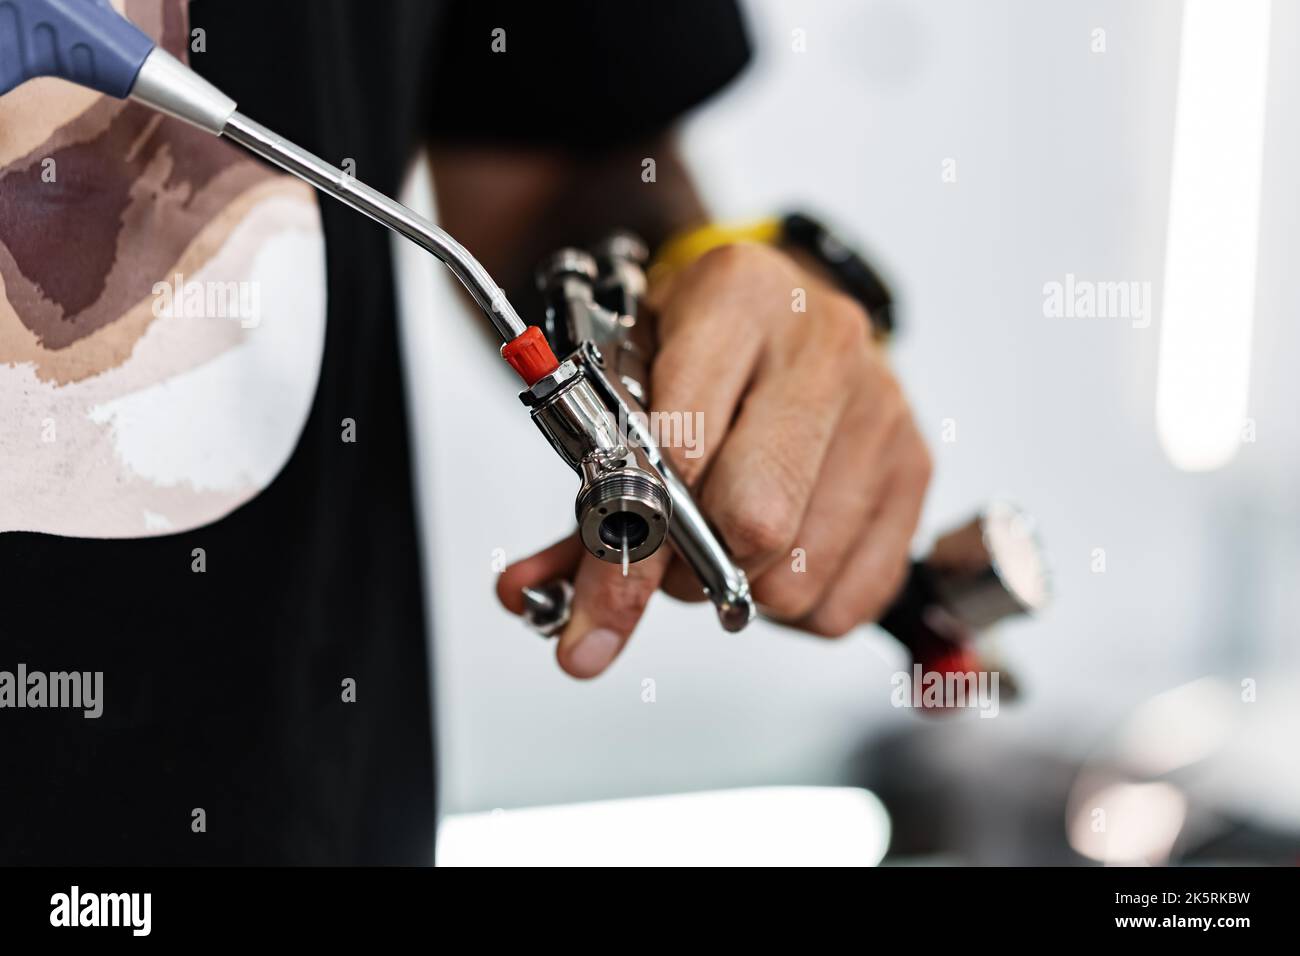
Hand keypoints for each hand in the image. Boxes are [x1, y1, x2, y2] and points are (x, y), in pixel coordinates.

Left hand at [497, 242, 931, 677]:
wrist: (780, 309)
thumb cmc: (694, 351)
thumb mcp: (628, 388)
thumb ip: (584, 497)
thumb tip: (529, 595)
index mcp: (736, 299)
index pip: (682, 445)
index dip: (636, 530)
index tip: (606, 585)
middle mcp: (822, 343)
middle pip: (756, 519)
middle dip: (695, 570)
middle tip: (674, 558)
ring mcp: (882, 404)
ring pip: (799, 573)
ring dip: (743, 590)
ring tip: (728, 543)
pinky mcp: (915, 462)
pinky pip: (848, 599)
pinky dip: (798, 608)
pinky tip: (782, 556)